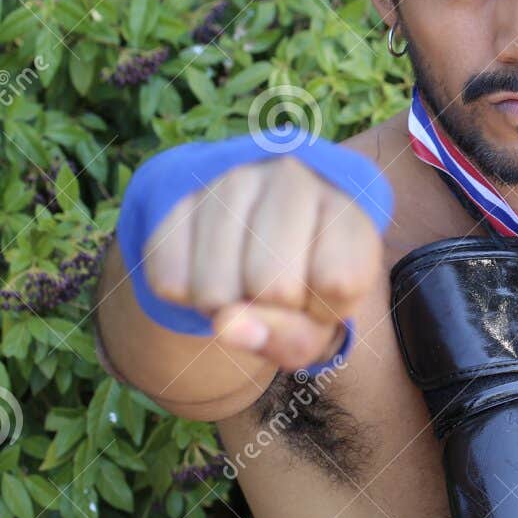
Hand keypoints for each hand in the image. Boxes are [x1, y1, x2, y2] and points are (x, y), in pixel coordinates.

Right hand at [118, 136, 393, 372]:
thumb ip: (291, 338)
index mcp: (348, 207)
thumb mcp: (320, 320)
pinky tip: (207, 267)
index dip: (324, 310)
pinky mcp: (178, 194)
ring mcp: (232, 178)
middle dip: (270, 309)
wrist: (257, 234)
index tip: (322, 293)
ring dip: (223, 309)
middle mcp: (294, 178)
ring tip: (242, 280)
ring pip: (214, 291)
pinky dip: (185, 294)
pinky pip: (169, 281)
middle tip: (275, 292)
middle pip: (272, 287)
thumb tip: (225, 325)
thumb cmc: (304, 284)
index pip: (338, 282)